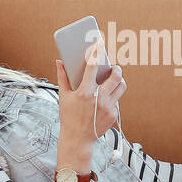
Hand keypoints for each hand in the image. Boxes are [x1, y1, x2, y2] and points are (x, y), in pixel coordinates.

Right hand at [54, 39, 124, 154]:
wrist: (77, 140)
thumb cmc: (68, 117)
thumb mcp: (63, 97)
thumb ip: (62, 77)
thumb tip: (59, 62)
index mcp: (84, 93)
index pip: (93, 67)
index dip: (97, 52)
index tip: (100, 42)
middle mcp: (98, 99)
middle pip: (115, 75)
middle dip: (115, 67)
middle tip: (113, 67)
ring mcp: (108, 107)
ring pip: (121, 86)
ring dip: (119, 80)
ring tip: (113, 79)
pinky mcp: (114, 114)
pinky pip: (118, 99)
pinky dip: (113, 95)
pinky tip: (106, 97)